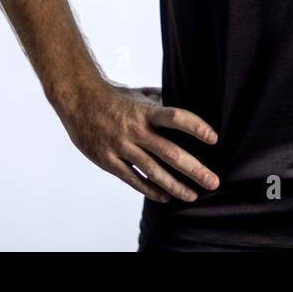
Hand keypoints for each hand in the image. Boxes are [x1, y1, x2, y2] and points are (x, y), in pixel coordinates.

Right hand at [58, 82, 219, 203]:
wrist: (78, 101)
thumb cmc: (115, 97)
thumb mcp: (140, 94)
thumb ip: (163, 101)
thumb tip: (188, 100)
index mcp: (145, 111)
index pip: (176, 117)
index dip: (196, 127)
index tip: (214, 138)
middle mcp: (135, 130)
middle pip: (170, 152)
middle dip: (194, 169)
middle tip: (213, 181)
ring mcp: (121, 147)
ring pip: (153, 171)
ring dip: (176, 186)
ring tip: (193, 195)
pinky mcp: (108, 161)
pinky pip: (133, 179)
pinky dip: (150, 190)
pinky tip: (166, 197)